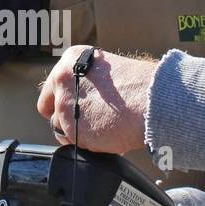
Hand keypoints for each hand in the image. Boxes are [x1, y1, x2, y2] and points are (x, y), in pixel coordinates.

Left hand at [36, 46, 154, 154]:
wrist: (153, 100)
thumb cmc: (140, 86)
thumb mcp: (106, 70)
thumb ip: (86, 82)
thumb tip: (81, 99)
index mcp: (70, 60)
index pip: (52, 88)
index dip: (62, 102)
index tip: (74, 108)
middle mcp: (62, 80)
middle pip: (52, 110)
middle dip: (67, 120)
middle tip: (90, 121)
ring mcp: (65, 105)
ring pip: (61, 130)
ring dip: (78, 134)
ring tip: (104, 126)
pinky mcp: (72, 129)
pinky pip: (75, 144)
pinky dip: (90, 144)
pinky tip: (108, 133)